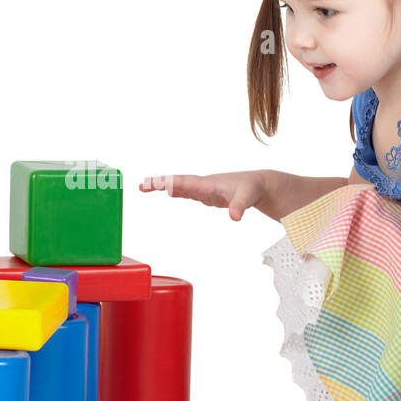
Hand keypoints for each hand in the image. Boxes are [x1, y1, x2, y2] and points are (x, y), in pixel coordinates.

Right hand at [139, 171, 268, 221]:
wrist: (259, 184)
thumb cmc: (252, 189)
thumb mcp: (246, 198)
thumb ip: (239, 207)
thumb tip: (234, 218)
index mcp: (208, 184)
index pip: (183, 182)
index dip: (167, 183)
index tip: (153, 183)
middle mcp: (203, 184)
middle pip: (177, 182)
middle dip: (159, 183)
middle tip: (141, 185)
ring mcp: (204, 189)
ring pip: (180, 186)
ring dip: (164, 186)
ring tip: (145, 187)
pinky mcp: (207, 194)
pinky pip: (187, 191)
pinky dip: (175, 190)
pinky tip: (169, 192)